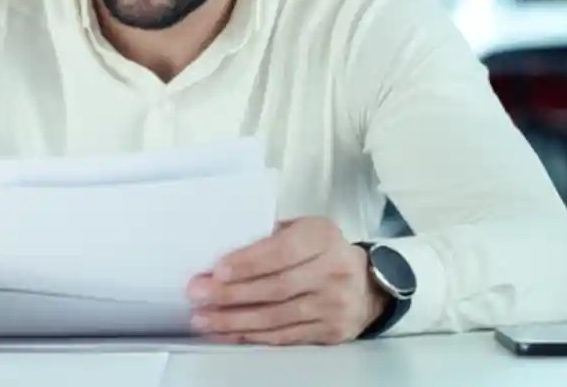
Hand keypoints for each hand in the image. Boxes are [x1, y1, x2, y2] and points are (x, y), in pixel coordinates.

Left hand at [186, 217, 387, 344]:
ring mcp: (334, 305)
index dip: (249, 263)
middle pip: (276, 288)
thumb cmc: (322, 251)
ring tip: (204, 319)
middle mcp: (333, 271)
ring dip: (234, 321)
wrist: (369, 285)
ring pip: (277, 317)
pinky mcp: (331, 332)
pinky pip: (285, 336)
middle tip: (198, 295)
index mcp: (323, 237)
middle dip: (232, 294)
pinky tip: (228, 333)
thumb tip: (221, 250)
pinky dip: (252, 336)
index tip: (217, 270)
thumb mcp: (305, 229)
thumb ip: (272, 235)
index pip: (283, 251)